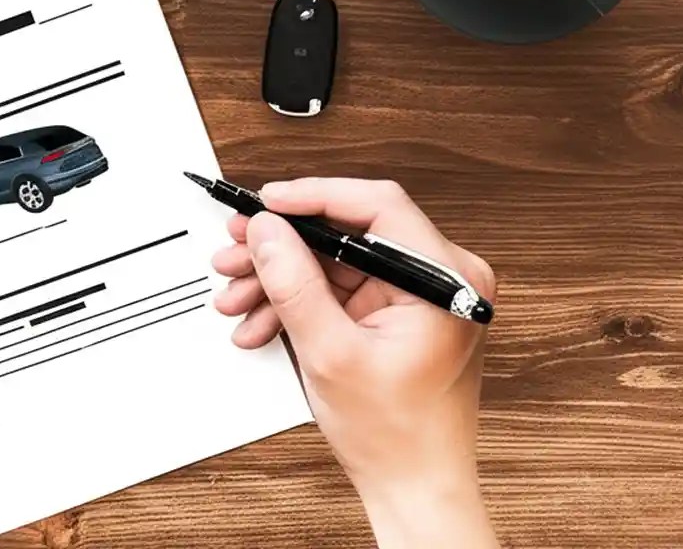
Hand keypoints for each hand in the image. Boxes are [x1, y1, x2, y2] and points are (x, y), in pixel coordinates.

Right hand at [211, 178, 498, 548]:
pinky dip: (301, 303)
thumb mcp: (331, 353)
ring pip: (337, 263)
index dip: (313, 197)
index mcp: (444, 278)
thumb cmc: (398, 436)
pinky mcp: (400, 315)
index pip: (375, 206)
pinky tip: (264, 321)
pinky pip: (342, 291)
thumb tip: (270, 231)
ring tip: (239, 296)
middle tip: (238, 252)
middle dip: (284, 248)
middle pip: (348, 234)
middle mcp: (441, 278)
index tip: (268, 203)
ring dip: (283, 279)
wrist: (415, 486)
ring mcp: (420, 296)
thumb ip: (295, 284)